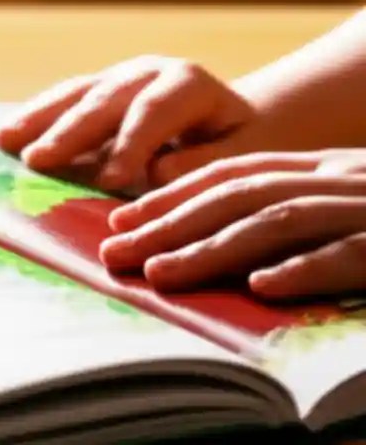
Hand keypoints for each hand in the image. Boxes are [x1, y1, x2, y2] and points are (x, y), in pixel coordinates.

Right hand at [0, 56, 259, 190]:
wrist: (239, 120)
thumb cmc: (243, 147)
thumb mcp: (244, 156)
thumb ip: (207, 163)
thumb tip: (160, 170)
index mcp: (190, 85)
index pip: (155, 112)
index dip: (131, 144)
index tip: (109, 180)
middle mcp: (149, 72)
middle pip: (105, 100)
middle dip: (70, 132)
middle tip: (38, 160)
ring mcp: (118, 77)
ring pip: (75, 95)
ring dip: (39, 119)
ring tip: (5, 142)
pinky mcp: (97, 89)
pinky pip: (62, 100)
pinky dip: (34, 117)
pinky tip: (6, 135)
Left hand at [99, 149, 365, 298]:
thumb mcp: (349, 203)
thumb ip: (292, 215)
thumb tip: (229, 253)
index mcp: (321, 169)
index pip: (233, 175)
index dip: (173, 195)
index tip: (120, 220)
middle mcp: (337, 181)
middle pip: (238, 196)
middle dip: (169, 224)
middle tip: (114, 253)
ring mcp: (364, 209)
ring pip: (276, 221)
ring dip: (212, 247)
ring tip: (158, 272)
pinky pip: (345, 254)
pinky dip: (300, 269)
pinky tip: (259, 287)